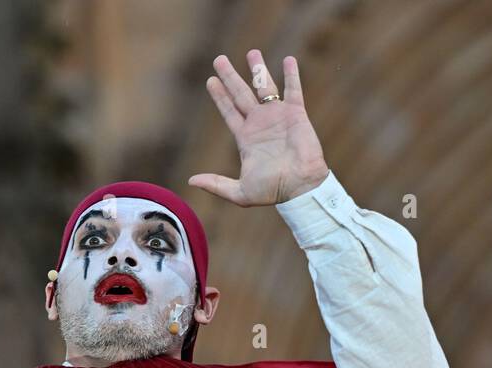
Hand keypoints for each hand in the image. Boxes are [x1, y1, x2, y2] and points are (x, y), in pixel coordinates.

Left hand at [189, 49, 329, 206]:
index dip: (220, 96)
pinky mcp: (296, 115)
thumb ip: (216, 185)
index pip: (229, 111)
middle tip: (219, 59)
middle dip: (230, 76)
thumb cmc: (272, 192)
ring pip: (264, 87)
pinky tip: (288, 60)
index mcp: (245, 138)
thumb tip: (191, 181)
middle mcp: (259, 124)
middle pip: (241, 94)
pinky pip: (293, 90)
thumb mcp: (239, 192)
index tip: (210, 81)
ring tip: (251, 52)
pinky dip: (291, 75)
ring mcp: (277, 117)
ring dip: (258, 70)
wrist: (300, 188)